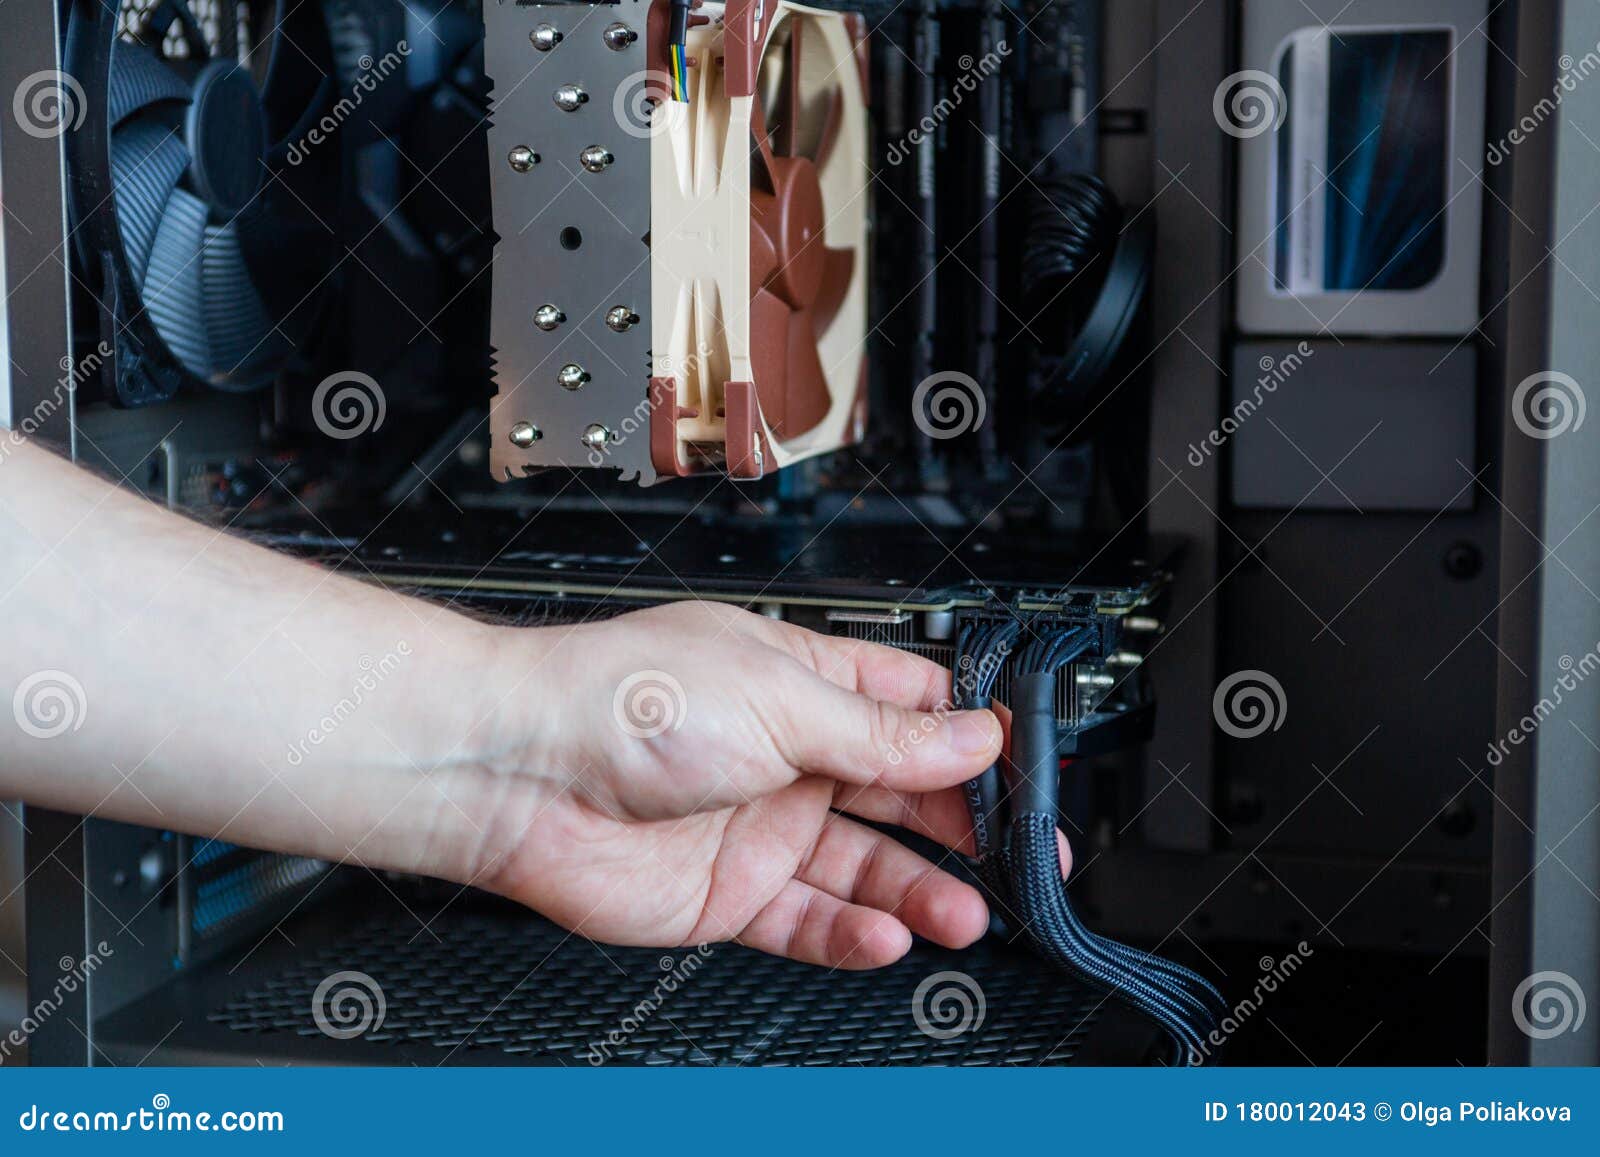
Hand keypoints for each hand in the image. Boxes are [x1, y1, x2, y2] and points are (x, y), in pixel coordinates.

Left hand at [470, 601, 1008, 968]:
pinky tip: (889, 934)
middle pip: (901, 793)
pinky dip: (852, 933)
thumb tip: (972, 735)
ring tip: (966, 911)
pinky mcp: (729, 893)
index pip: (913, 706)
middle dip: (964, 824)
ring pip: (864, 865)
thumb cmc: (624, 699)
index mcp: (804, 681)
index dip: (972, 737)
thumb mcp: (782, 699)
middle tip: (1020, 855)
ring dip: (920, 889)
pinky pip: (808, 920)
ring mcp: (761, 824)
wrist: (521, 774)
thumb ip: (883, 734)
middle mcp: (788, 752)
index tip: (1024, 770)